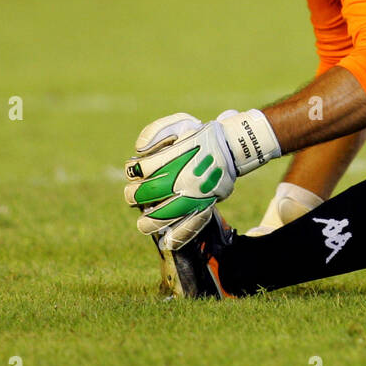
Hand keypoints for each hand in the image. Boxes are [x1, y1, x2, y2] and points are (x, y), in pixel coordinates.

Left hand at [124, 112, 237, 247]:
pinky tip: (167, 242)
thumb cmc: (202, 136)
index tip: (134, 171)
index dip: (132, 171)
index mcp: (174, 157)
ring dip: (148, 222)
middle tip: (133, 195)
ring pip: (165, 215)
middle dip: (134, 196)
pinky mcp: (206, 205)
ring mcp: (195, 195)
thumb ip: (155, 131)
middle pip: (148, 194)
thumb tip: (138, 151)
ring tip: (143, 223)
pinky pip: (192, 225)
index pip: (141, 169)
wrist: (233, 147)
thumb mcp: (179, 123)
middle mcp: (183, 178)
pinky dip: (179, 237)